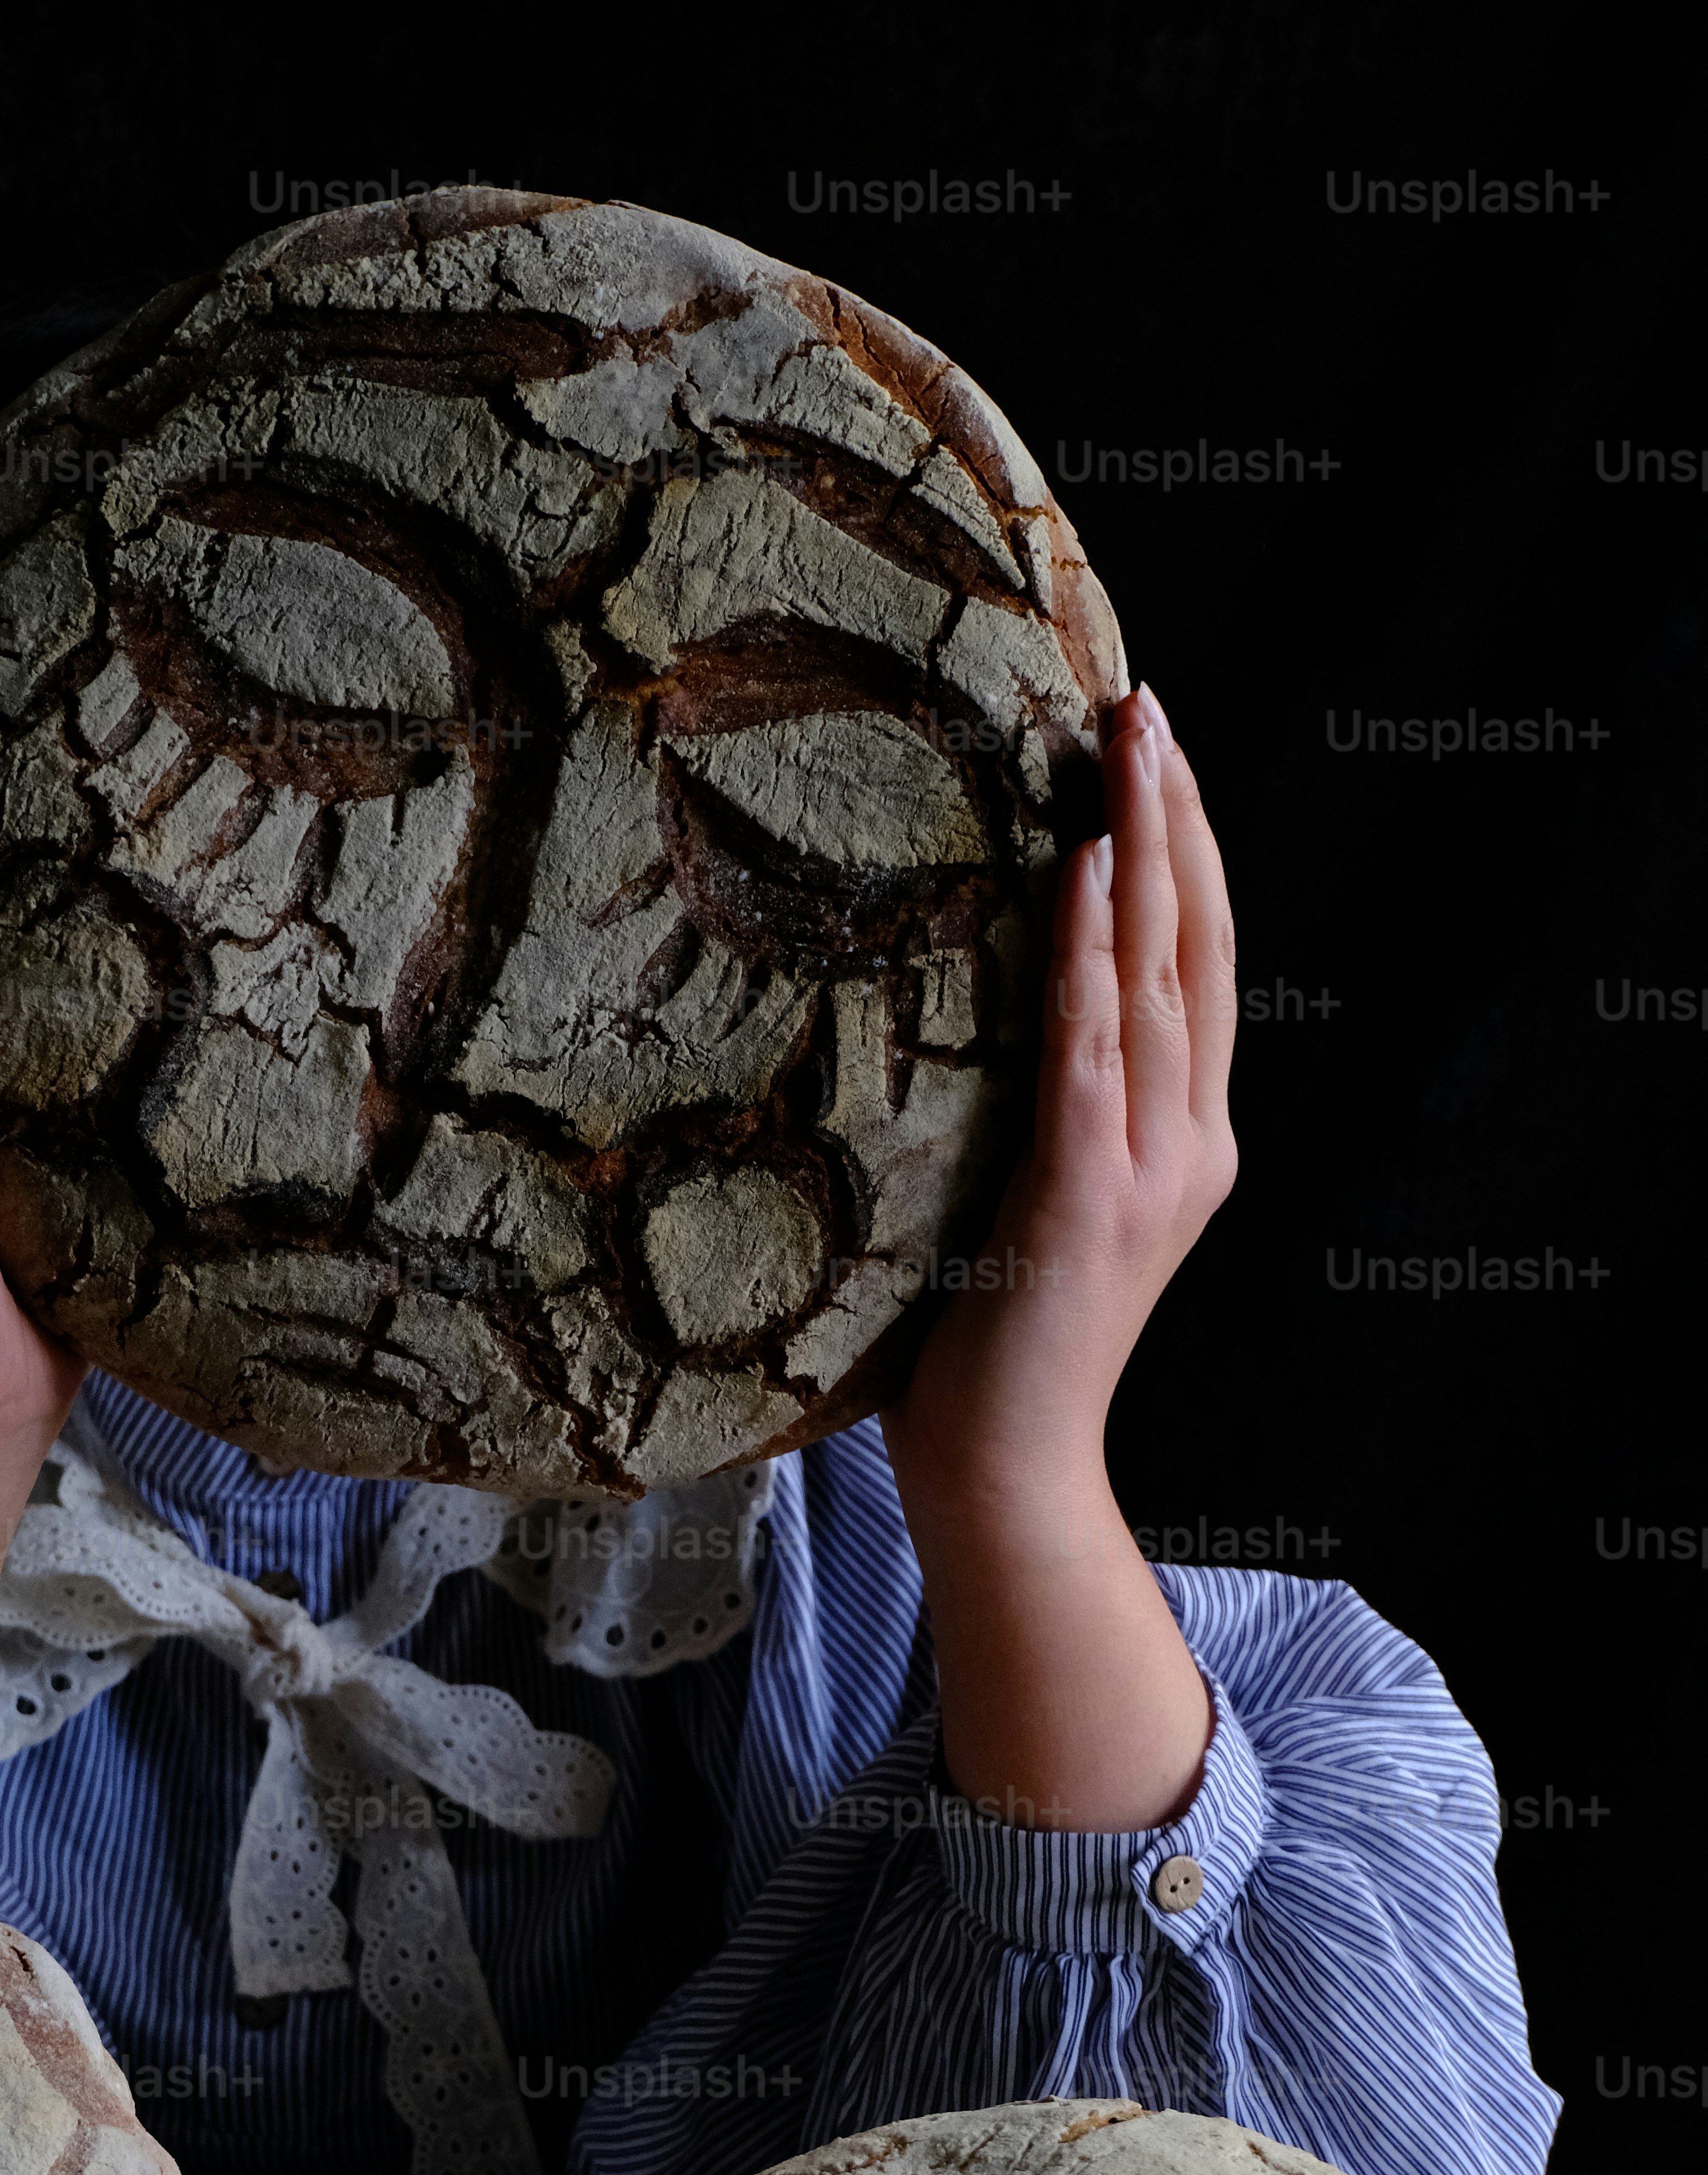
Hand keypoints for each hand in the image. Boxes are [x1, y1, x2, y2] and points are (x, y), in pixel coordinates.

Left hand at [879, 684, 1236, 1835]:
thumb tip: (977, 1017)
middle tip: (1148, 703)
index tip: (1156, 753)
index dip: (1183, 852)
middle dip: (1179, 815)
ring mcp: (1148, 1171)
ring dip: (1145, 851)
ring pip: (1161, 977)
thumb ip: (1037, 1114)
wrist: (1000, 1470)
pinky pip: (1092, 1051)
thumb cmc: (985, 1342)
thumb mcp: (1024, 1202)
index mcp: (1179, 1140)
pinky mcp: (1087, 1202)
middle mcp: (1186, 1142)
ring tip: (1125, 746)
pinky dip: (1091, 958)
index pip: (1194, 966)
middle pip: (1197, 944)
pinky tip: (1080, 874)